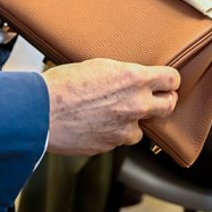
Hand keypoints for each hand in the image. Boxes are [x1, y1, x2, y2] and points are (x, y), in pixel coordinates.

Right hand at [43, 58, 179, 155]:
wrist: (40, 111)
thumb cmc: (61, 84)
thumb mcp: (96, 66)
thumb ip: (121, 75)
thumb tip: (129, 78)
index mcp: (133, 78)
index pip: (171, 79)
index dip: (169, 80)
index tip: (166, 81)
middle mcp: (134, 104)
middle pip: (168, 105)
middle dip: (163, 101)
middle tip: (153, 98)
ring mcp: (124, 128)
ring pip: (141, 129)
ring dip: (132, 123)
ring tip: (111, 114)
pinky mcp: (110, 145)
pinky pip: (119, 140)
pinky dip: (112, 134)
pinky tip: (95, 125)